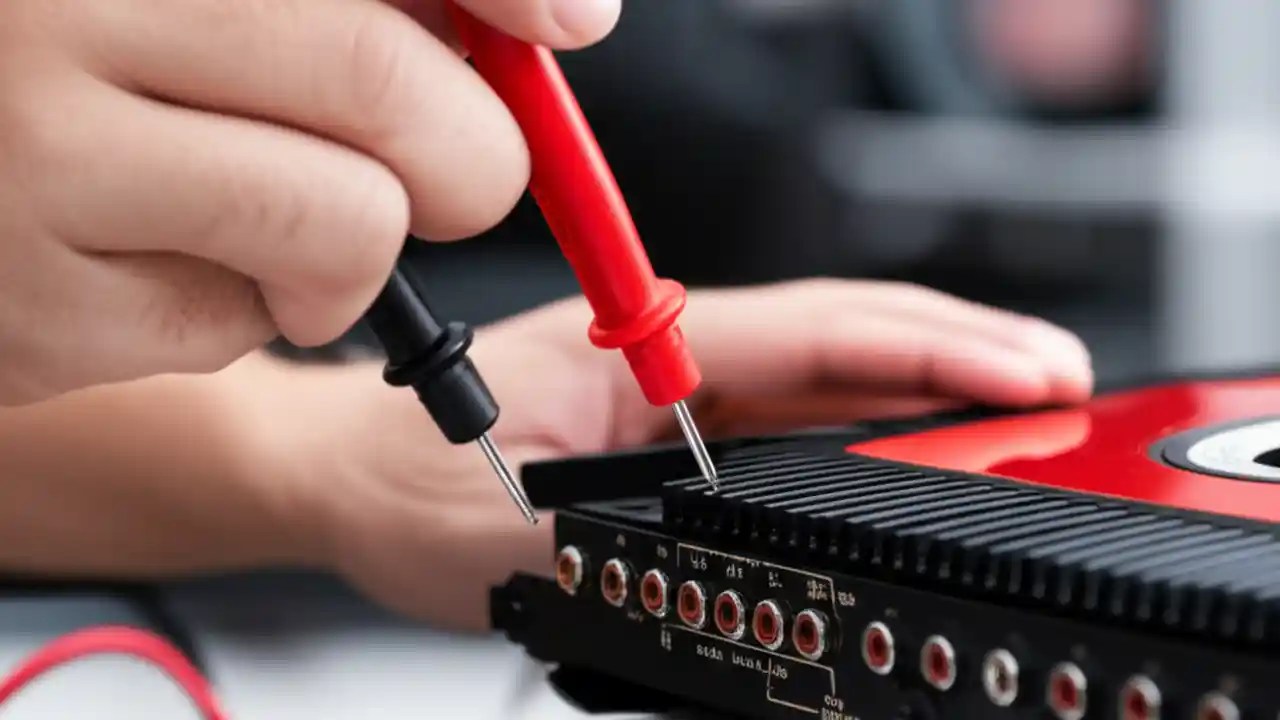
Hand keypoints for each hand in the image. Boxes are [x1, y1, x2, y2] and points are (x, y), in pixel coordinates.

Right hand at [0, 0, 620, 403]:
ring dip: (367, 254)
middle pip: (385, 80)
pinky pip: (247, 323)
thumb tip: (552, 21)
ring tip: (294, 237)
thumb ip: (350, 5)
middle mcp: (64, 5)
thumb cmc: (81, 74)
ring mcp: (34, 156)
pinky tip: (177, 268)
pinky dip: (267, 309)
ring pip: (350, 220)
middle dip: (475, 155)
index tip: (568, 26)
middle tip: (459, 180)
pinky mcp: (39, 307)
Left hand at [263, 280, 1092, 629]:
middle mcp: (671, 358)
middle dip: (959, 357)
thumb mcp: (503, 535)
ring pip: (832, 380)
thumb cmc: (403, 482)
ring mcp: (680, 391)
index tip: (1016, 368)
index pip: (809, 333)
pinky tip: (921, 452)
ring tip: (1019, 419)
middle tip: (1059, 389)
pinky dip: (875, 432)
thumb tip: (712, 572)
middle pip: (843, 342)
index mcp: (637, 349)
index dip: (926, 346)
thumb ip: (613, 547)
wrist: (349, 480)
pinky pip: (799, 422)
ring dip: (928, 396)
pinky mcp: (680, 430)